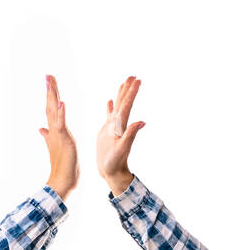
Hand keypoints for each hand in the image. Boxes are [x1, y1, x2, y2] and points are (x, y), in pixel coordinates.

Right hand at [39, 75, 76, 199]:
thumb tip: (41, 128)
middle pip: (50, 106)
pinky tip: (61, 102)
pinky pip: (61, 124)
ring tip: (50, 81)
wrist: (62, 181)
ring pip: (54, 111)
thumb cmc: (62, 165)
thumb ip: (47, 135)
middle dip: (50, 90)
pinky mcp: (64, 139)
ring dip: (53, 96)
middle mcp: (54, 129)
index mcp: (54, 130)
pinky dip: (61, 113)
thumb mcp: (54, 146)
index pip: (51, 108)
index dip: (50, 95)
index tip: (49, 81)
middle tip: (48, 75)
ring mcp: (58, 134)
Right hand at [96, 75, 145, 195]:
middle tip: (133, 76)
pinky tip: (110, 101)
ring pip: (117, 107)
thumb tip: (142, 122)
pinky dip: (110, 107)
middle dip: (128, 89)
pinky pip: (109, 116)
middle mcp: (118, 125)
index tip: (137, 80)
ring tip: (124, 83)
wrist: (112, 172)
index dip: (131, 92)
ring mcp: (113, 128)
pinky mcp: (107, 132)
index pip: (127, 105)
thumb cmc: (116, 163)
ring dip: (121, 95)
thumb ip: (131, 135)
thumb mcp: (122, 149)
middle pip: (124, 103)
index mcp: (121, 126)